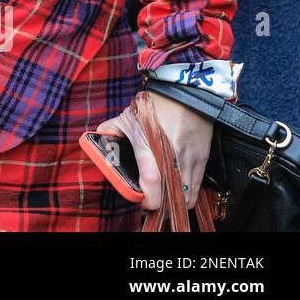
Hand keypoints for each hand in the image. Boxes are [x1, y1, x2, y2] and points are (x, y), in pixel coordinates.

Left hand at [97, 91, 213, 211]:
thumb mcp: (127, 116)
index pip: (151, 179)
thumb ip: (110, 130)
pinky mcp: (202, 159)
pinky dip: (188, 196)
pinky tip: (178, 193)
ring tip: (164, 199)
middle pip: (170, 195)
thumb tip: (96, 139)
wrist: (186, 93)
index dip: (146, 198)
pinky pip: (197, 188)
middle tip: (150, 202)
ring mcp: (189, 158)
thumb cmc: (153, 106)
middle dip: (160, 205)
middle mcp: (171, 155)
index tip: (141, 202)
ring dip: (175, 203)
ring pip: (186, 196)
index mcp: (148, 144)